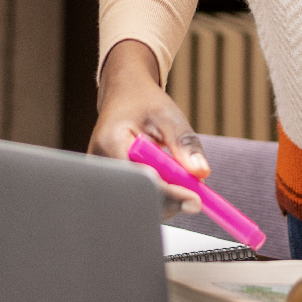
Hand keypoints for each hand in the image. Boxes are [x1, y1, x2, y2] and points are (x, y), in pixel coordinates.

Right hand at [90, 39, 208, 219]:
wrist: (124, 96)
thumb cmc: (144, 102)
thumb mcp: (168, 116)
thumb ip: (185, 143)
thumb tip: (201, 172)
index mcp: (110, 144)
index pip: (139, 182)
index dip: (169, 194)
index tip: (195, 198)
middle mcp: (100, 166)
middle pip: (136, 200)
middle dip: (170, 199)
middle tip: (194, 189)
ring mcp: (102, 179)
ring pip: (138, 204)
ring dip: (165, 197)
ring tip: (176, 171)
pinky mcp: (109, 186)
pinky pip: (137, 200)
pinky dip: (157, 195)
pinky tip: (163, 177)